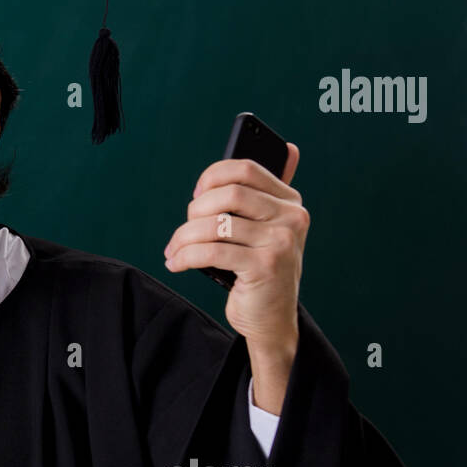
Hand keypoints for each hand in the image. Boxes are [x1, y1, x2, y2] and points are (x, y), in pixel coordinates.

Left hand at [163, 144, 306, 357]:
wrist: (271, 319)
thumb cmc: (260, 269)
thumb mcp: (267, 229)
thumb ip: (269, 192)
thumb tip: (287, 147)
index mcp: (291, 202)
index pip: (246, 169)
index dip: (212, 177)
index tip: (196, 196)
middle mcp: (292, 218)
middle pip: (230, 194)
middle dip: (196, 210)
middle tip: (185, 230)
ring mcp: (281, 243)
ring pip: (216, 224)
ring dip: (184, 237)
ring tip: (174, 250)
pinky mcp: (264, 267)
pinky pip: (211, 252)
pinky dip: (186, 256)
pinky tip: (176, 263)